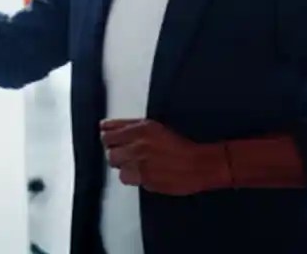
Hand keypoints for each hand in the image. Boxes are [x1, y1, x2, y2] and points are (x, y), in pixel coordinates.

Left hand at [100, 119, 231, 195]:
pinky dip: (132, 177)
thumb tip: (107, 127)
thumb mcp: (155, 127)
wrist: (199, 164)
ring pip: (116, 166)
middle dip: (115, 151)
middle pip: (109, 150)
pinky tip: (143, 173)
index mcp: (140, 128)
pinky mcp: (143, 180)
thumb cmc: (181, 144)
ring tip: (135, 164)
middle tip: (124, 153)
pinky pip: (127, 179)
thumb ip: (131, 126)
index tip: (109, 138)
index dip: (108, 136)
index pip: (109, 132)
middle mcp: (137, 145)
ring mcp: (139, 164)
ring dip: (123, 165)